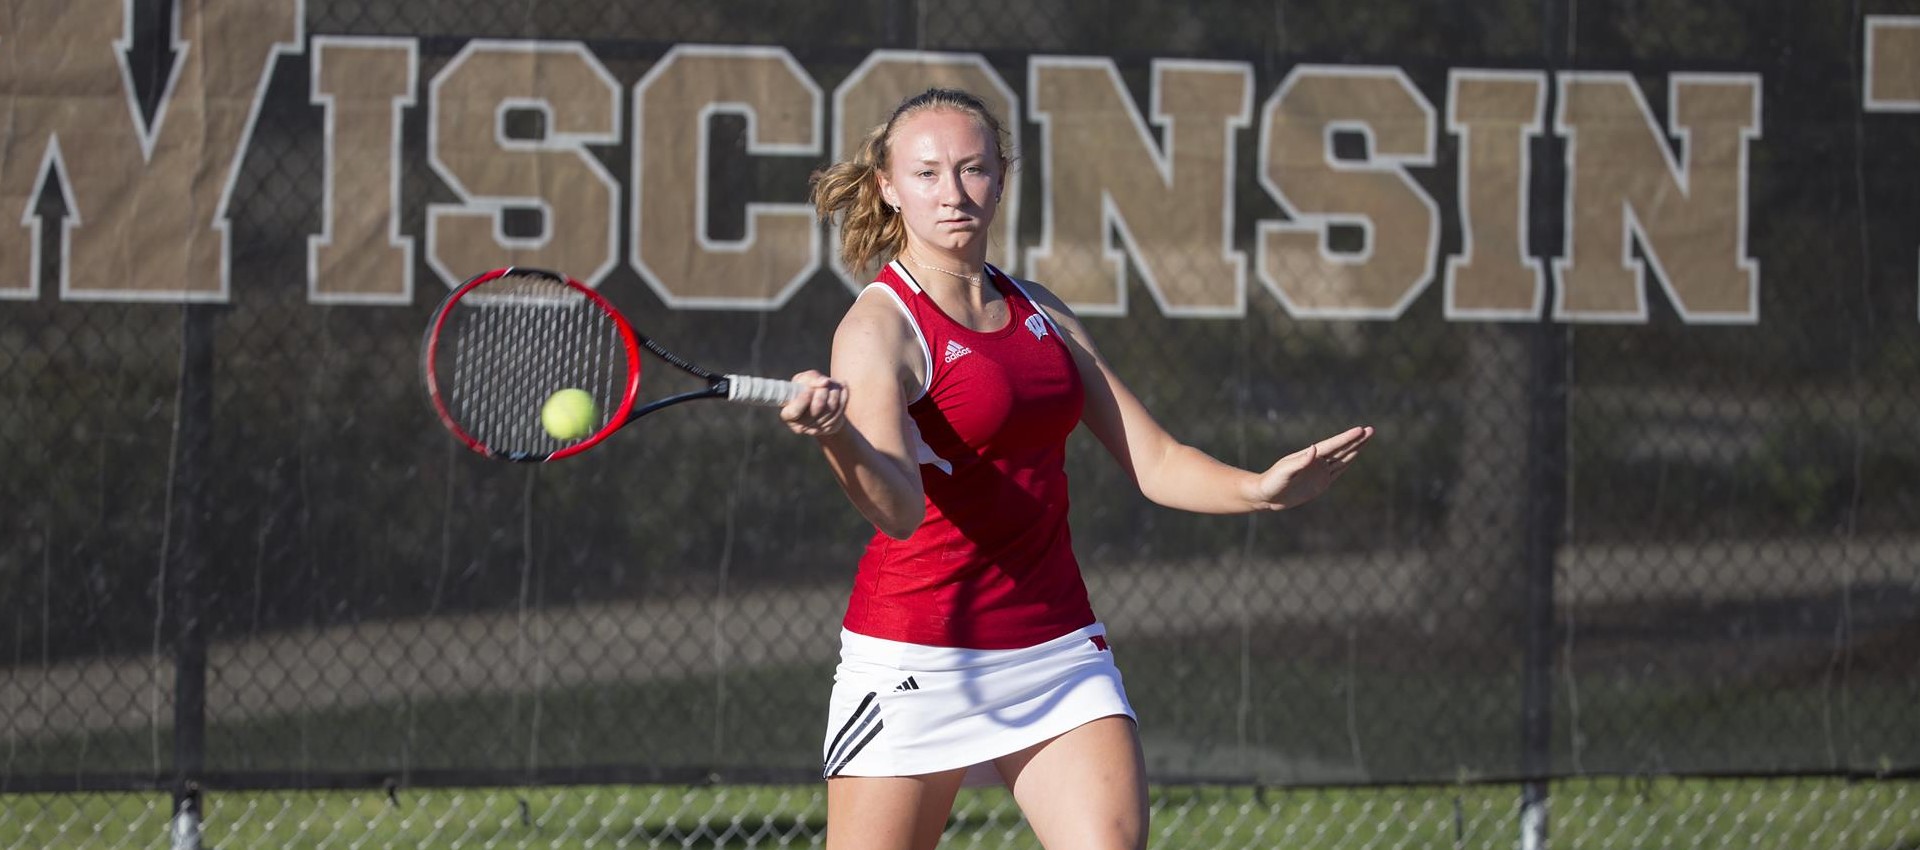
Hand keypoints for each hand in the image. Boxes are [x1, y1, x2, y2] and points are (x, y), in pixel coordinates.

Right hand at [780, 370, 847, 436]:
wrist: (819, 400)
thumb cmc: (806, 387)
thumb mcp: (803, 380)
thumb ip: (811, 378)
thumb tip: (825, 382)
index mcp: (787, 414)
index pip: (794, 412)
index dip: (803, 400)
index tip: (809, 390)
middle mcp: (800, 425)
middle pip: (818, 407)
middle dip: (823, 390)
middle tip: (824, 382)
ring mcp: (817, 428)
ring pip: (832, 407)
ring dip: (834, 390)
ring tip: (831, 383)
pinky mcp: (831, 428)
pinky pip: (841, 408)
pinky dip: (843, 394)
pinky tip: (841, 387)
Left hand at [1248, 425, 1373, 509]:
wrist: (1266, 495)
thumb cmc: (1272, 482)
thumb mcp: (1284, 472)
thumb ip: (1299, 462)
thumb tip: (1313, 449)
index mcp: (1309, 456)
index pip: (1333, 445)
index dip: (1347, 438)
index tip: (1360, 430)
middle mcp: (1316, 461)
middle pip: (1341, 449)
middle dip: (1357, 440)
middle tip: (1371, 430)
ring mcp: (1319, 471)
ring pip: (1343, 458)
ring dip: (1355, 449)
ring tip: (1367, 438)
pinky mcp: (1321, 482)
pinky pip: (1338, 471)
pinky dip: (1348, 462)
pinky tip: (1355, 455)